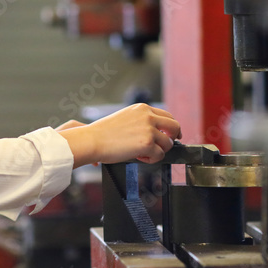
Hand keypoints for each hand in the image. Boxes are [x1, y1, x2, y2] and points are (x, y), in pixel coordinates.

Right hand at [58, 103, 181, 167]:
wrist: (92, 140)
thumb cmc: (103, 133)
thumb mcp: (125, 118)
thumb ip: (141, 121)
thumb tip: (156, 132)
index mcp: (142, 108)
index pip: (167, 115)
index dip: (171, 127)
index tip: (171, 135)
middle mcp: (148, 116)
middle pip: (175, 126)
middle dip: (174, 137)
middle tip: (166, 146)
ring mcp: (149, 129)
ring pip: (168, 143)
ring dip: (158, 151)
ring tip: (143, 153)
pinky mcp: (148, 143)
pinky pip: (160, 155)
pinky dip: (151, 160)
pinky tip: (139, 157)